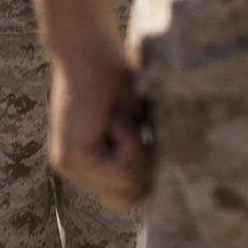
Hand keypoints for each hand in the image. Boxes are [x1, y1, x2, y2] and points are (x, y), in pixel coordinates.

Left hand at [45, 35, 152, 209]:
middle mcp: (76, 171)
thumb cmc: (117, 76)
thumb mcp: (139, 123)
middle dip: (143, 166)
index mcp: (90, 165)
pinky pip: (121, 171)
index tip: (145, 138)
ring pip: (129, 187)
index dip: (148, 173)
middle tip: (132, 128)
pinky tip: (114, 118)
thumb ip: (147, 153)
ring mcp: (70, 167)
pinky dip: (129, 143)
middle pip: (131, 199)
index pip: (129, 196)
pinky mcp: (70, 159)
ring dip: (136, 150)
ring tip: (121, 119)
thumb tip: (177, 181)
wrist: (90, 47)